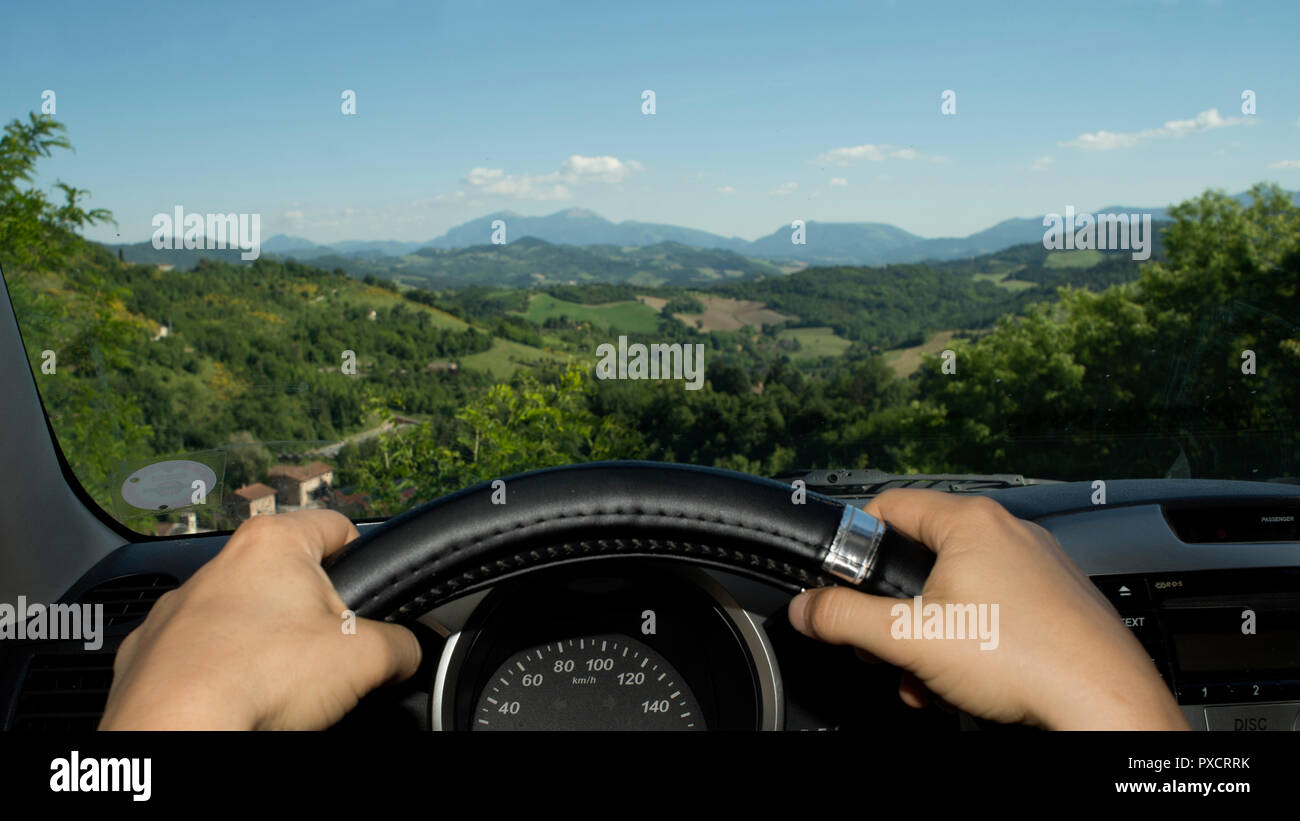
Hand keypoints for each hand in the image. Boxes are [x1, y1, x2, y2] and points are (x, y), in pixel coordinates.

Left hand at [99, 510, 421, 729]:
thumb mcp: (366, 659)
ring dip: (265, 645)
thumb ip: (401, 646)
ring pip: (242, 617)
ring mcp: (175, 610)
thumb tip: (406, 654)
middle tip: (330, 659)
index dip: (366, 561)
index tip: (369, 595)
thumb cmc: (258, 680)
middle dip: (314, 619)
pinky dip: (220, 674)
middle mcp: (217, 564)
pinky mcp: (147, 654)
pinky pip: (200, 656)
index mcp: (272, 543)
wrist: (174, 734)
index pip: (338, 526)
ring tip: (280, 688)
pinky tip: (237, 700)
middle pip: (290, 580)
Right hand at [788, 490, 1188, 729]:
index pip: (888, 505)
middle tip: (886, 645)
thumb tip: (807, 608)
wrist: (1103, 705)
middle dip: (896, 611)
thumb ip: (845, 619)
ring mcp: (1038, 565)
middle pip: (922, 557)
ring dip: (931, 635)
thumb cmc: (1024, 659)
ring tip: (929, 677)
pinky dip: (970, 642)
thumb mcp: (910, 639)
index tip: (841, 578)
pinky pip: (995, 609)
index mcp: (971, 521)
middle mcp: (1009, 531)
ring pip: (958, 591)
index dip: (854, 543)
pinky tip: (965, 682)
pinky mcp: (1056, 600)